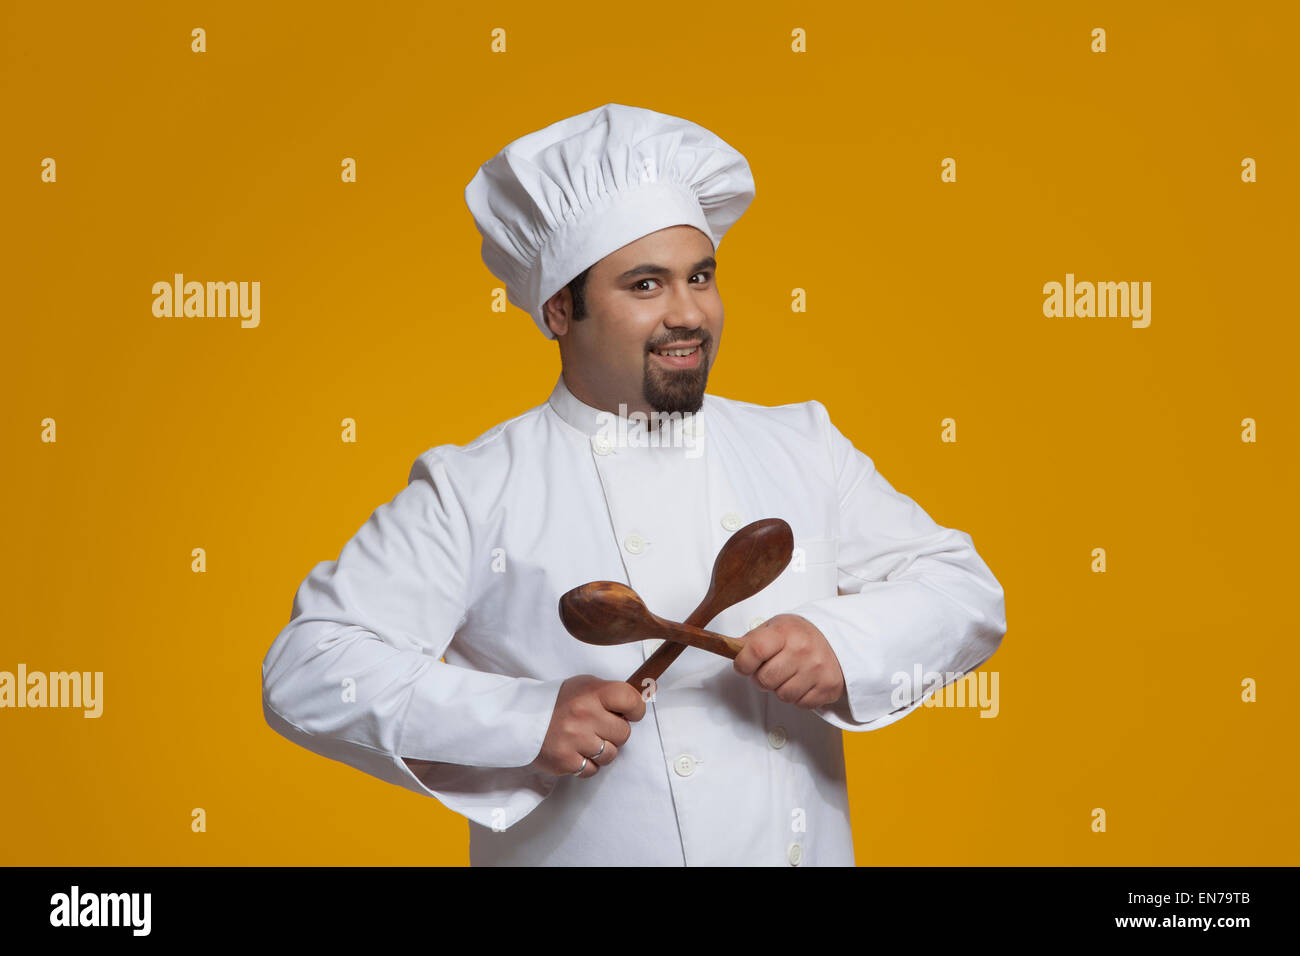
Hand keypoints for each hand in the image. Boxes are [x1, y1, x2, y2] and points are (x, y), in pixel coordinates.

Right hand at [531, 675, 645, 777]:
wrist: (523, 718)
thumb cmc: (560, 702)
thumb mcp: (585, 686)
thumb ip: (611, 693)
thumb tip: (644, 696)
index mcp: (592, 692)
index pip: (631, 700)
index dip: (635, 709)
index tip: (630, 713)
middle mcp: (584, 714)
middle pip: (624, 733)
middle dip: (614, 732)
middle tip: (599, 727)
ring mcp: (575, 739)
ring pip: (610, 755)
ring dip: (602, 750)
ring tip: (586, 740)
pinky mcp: (566, 760)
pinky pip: (592, 769)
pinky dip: (586, 763)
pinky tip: (576, 751)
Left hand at [733, 614, 844, 708]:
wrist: (837, 638)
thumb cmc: (800, 634)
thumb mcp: (775, 627)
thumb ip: (752, 640)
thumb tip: (728, 649)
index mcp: (786, 632)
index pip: (755, 651)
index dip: (743, 663)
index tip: (743, 665)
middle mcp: (803, 650)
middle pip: (766, 680)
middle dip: (761, 679)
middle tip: (768, 671)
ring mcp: (818, 670)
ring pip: (783, 696)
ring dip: (780, 689)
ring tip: (787, 676)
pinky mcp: (828, 687)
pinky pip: (801, 704)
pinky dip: (798, 697)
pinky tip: (802, 682)